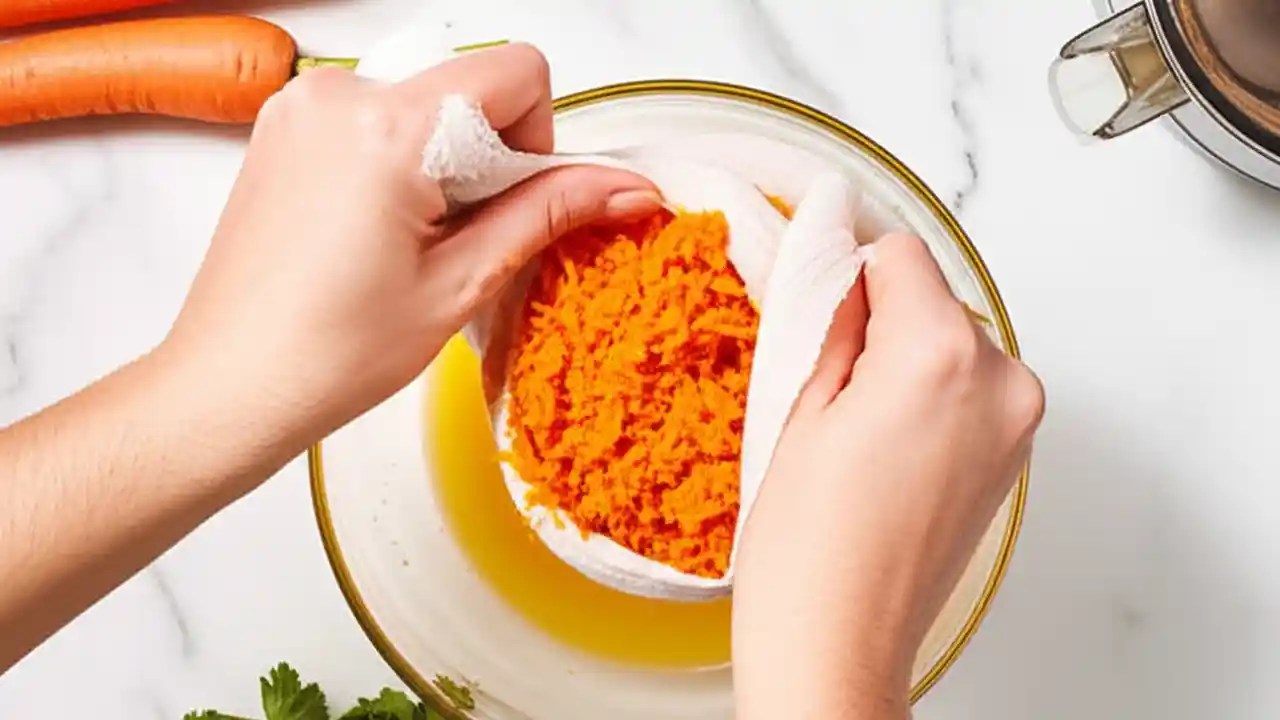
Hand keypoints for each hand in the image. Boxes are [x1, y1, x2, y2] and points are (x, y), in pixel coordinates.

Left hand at [0, 42, 657, 671]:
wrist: (231, 383)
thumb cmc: (328, 352)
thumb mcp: (462, 283)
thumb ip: (547, 214)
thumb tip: (625, 187)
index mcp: (390, 129)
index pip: (516, 70)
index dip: (537, 137)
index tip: (511, 201)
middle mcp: (338, 96)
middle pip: (469, 83)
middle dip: (487, 152)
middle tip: (455, 235)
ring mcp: (302, 105)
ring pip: (424, 99)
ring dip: (441, 158)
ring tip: (409, 239)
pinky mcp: (284, 124)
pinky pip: (376, 113)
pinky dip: (397, 157)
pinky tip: (376, 228)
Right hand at [731, 234, 1044, 718]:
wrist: (840, 644)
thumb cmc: (808, 551)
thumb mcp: (800, 408)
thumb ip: (833, 321)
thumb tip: (843, 270)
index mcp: (939, 355)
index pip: (900, 256)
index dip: (850, 276)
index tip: (825, 302)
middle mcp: (999, 381)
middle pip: (932, 298)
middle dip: (882, 322)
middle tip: (831, 386)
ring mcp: (1016, 424)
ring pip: (952, 343)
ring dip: (907, 362)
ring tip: (856, 432)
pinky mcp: (1013, 458)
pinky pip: (970, 390)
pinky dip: (930, 398)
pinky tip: (884, 451)